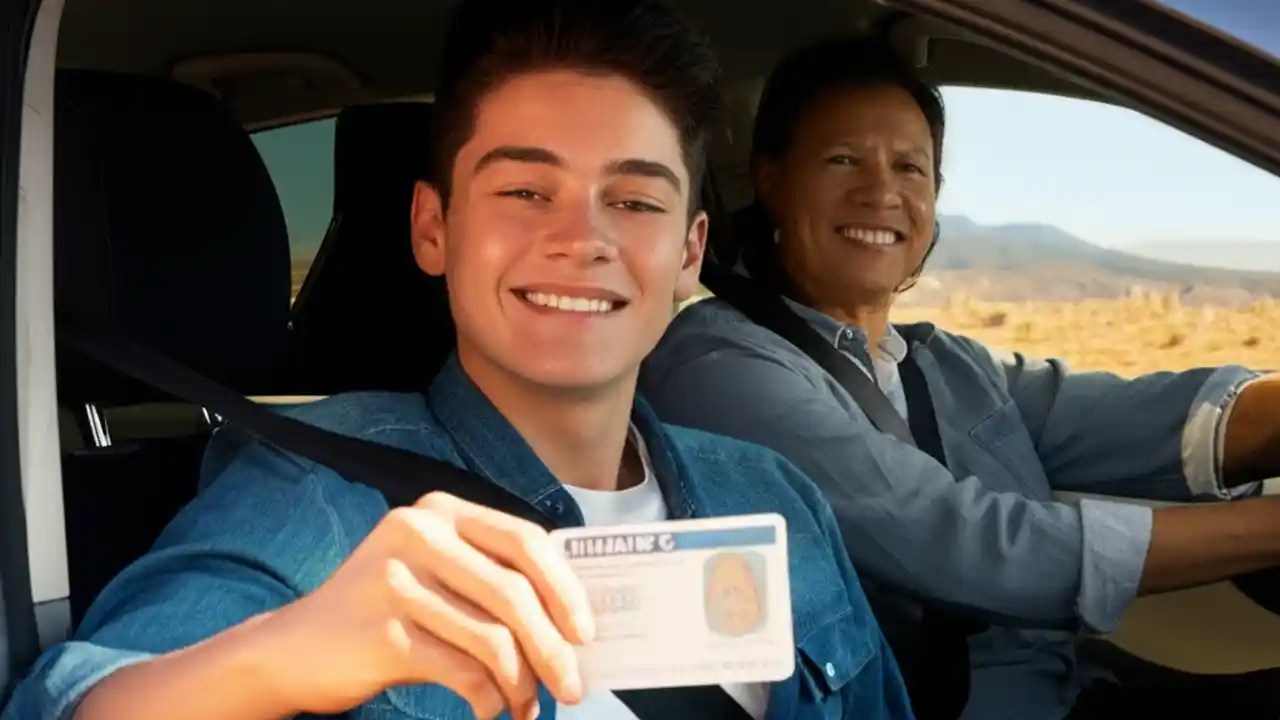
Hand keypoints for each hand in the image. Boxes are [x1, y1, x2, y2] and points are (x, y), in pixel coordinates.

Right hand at [253, 491, 594, 718]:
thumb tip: (572, 626)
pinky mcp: (381, 630)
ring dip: (522, 683)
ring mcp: (394, 579)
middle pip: (514, 592)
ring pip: (492, 637)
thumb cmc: (387, 616)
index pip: (525, 541)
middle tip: (573, 688)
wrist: (292, 650)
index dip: (565, 589)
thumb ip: (491, 581)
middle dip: (554, 647)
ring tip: (528, 707)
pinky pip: (461, 670)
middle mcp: (417, 532)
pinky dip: (488, 698)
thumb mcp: (436, 578)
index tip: (587, 634)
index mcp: (440, 511)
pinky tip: (492, 711)